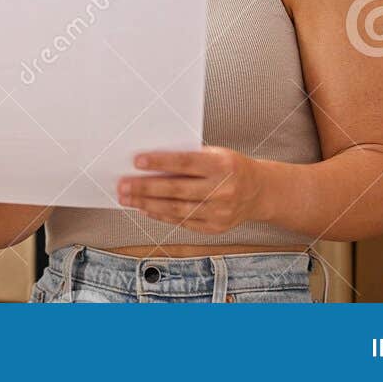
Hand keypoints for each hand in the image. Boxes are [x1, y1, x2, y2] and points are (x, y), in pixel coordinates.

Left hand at [117, 146, 267, 234]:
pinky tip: (146, 209)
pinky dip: (161, 216)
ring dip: (148, 203)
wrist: (259, 192)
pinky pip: (183, 222)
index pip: (185, 163)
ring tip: (128, 198)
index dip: (159, 162)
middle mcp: (222, 190)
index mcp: (222, 165)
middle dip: (145, 187)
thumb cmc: (232, 167)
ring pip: (177, 209)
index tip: (137, 161)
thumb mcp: (216, 154)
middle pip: (176, 189)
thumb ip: (189, 158)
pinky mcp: (215, 227)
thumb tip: (152, 161)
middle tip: (123, 185)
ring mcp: (219, 211)